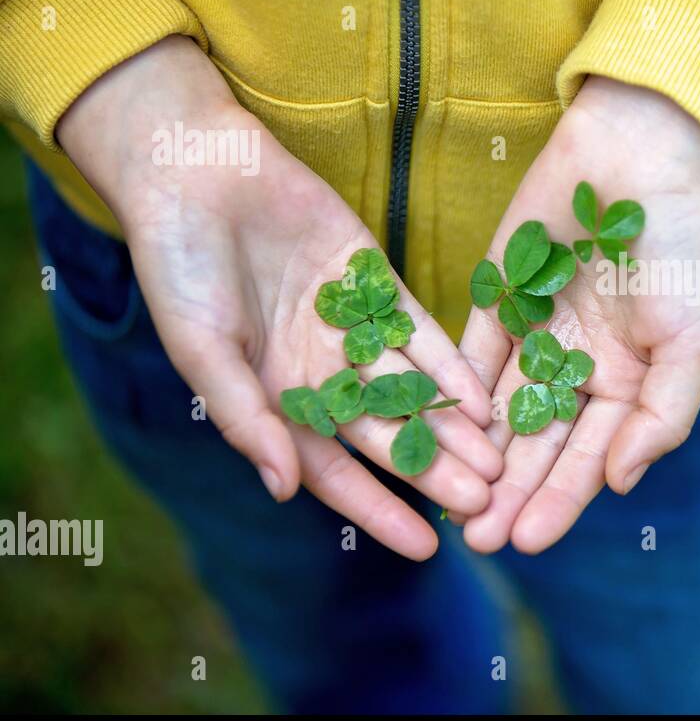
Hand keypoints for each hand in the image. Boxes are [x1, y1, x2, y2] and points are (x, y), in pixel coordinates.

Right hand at [57, 36, 501, 559]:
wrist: (197, 173)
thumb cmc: (179, 267)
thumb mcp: (202, 349)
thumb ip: (245, 416)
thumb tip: (284, 489)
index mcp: (276, 399)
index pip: (336, 472)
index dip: (379, 511)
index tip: (426, 547)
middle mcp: (321, 372)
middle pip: (388, 436)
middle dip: (433, 472)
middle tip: (484, 506)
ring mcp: (353, 329)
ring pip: (413, 390)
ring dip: (452, 427)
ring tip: (498, 463)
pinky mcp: (376, 283)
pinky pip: (422, 333)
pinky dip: (450, 366)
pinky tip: (482, 398)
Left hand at [458, 75, 699, 552]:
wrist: (641, 156)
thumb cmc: (682, 250)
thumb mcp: (694, 338)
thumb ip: (663, 414)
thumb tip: (620, 483)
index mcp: (628, 385)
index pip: (588, 458)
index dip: (559, 500)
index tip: (526, 541)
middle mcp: (579, 370)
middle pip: (537, 445)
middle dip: (508, 493)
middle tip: (476, 538)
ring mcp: (535, 336)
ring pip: (498, 410)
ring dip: (475, 457)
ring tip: (447, 502)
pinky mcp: (498, 300)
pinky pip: (469, 357)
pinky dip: (452, 395)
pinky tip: (430, 429)